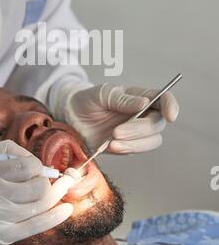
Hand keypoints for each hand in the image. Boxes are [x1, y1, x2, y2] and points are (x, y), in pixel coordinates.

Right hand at [0, 140, 73, 244]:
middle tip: (45, 179)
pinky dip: (55, 217)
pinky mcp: (1, 236)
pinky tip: (66, 210)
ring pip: (39, 206)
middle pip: (38, 188)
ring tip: (59, 188)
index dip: (38, 166)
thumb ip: (12, 153)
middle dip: (47, 182)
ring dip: (52, 195)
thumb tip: (40, 163)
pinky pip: (35, 226)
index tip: (37, 168)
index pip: (28, 166)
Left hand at [61, 83, 178, 153]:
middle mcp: (143, 114)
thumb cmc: (88, 100)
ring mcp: (136, 132)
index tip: (171, 116)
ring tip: (112, 142)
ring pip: (152, 141)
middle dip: (140, 130)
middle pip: (158, 124)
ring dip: (134, 143)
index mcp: (139, 96)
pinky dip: (126, 149)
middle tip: (117, 132)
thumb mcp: (102, 94)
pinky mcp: (128, 146)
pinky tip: (110, 146)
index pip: (163, 99)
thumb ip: (123, 99)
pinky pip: (136, 150)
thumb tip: (145, 103)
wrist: (72, 117)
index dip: (171, 106)